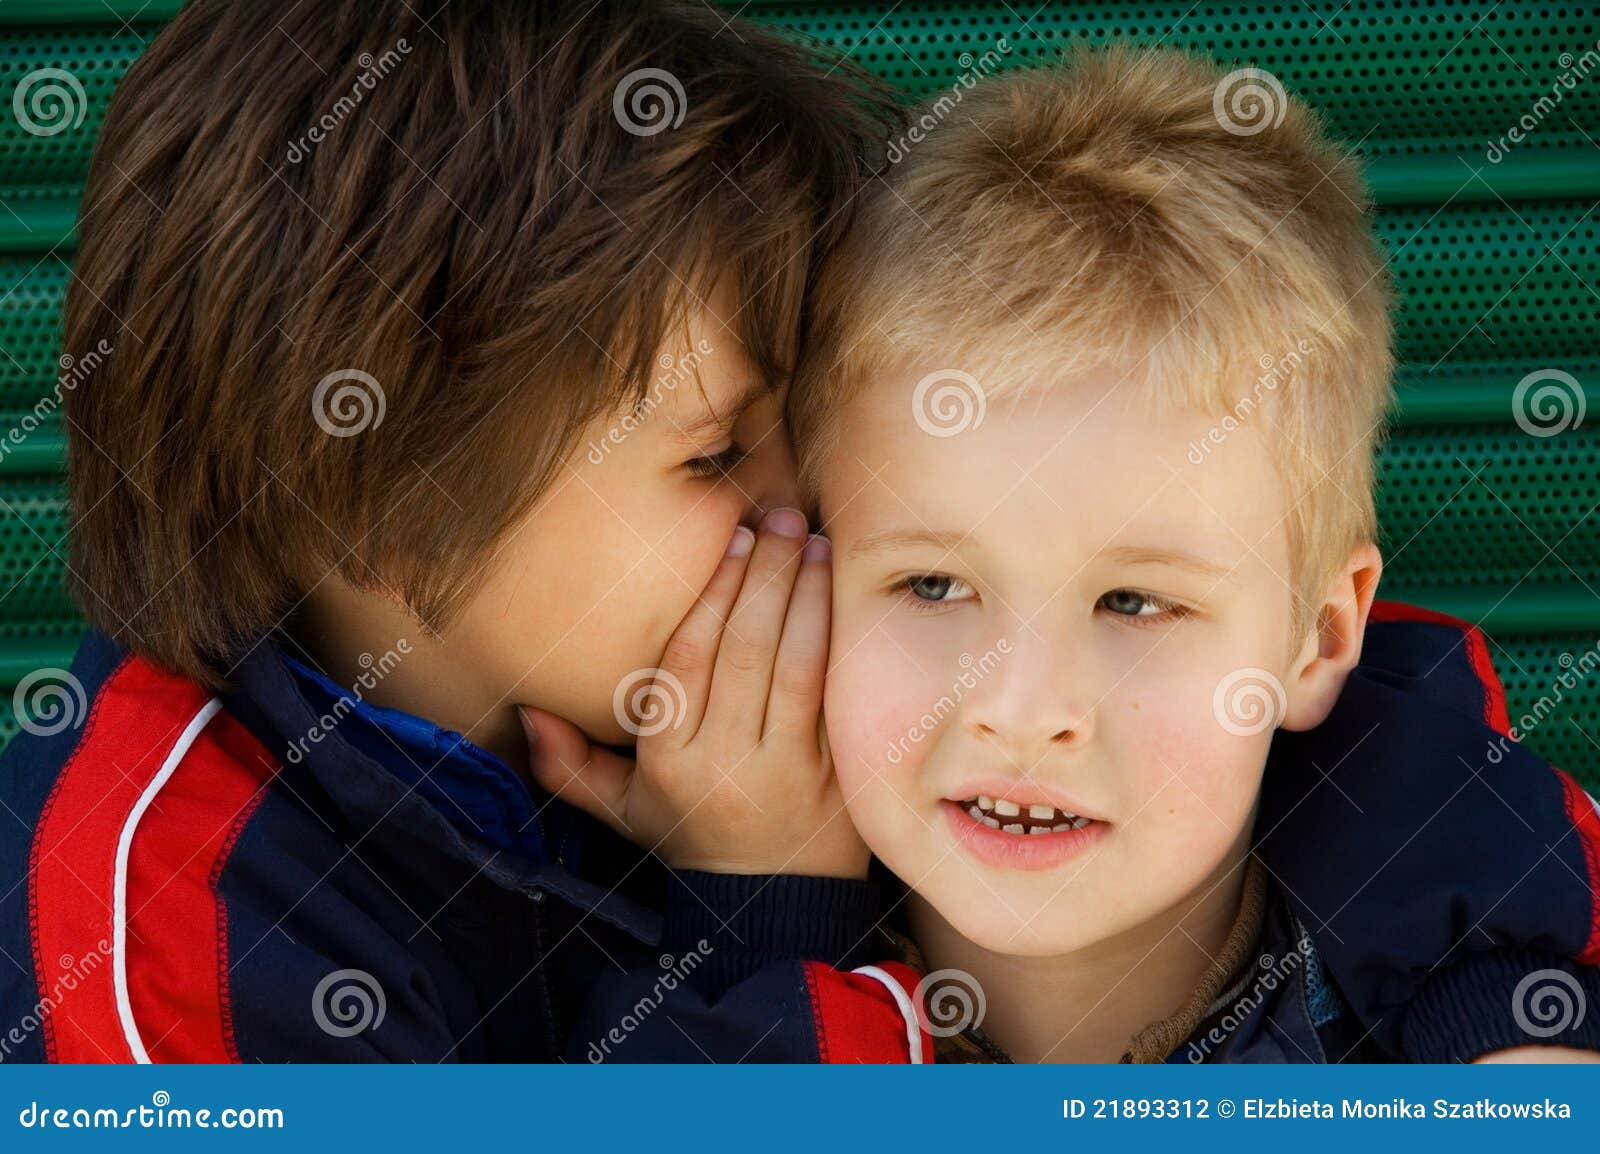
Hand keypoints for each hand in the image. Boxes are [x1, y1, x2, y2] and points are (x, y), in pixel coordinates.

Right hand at [519, 508, 868, 878]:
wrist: (771, 904)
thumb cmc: (691, 834)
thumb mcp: (622, 810)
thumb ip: (570, 765)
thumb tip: (528, 712)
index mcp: (671, 762)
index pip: (689, 660)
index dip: (710, 593)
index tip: (730, 539)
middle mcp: (727, 762)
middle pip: (746, 650)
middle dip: (763, 574)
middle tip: (776, 517)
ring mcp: (787, 769)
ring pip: (797, 663)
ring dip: (804, 593)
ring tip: (808, 539)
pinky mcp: (835, 773)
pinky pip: (835, 692)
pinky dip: (838, 635)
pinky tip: (837, 589)